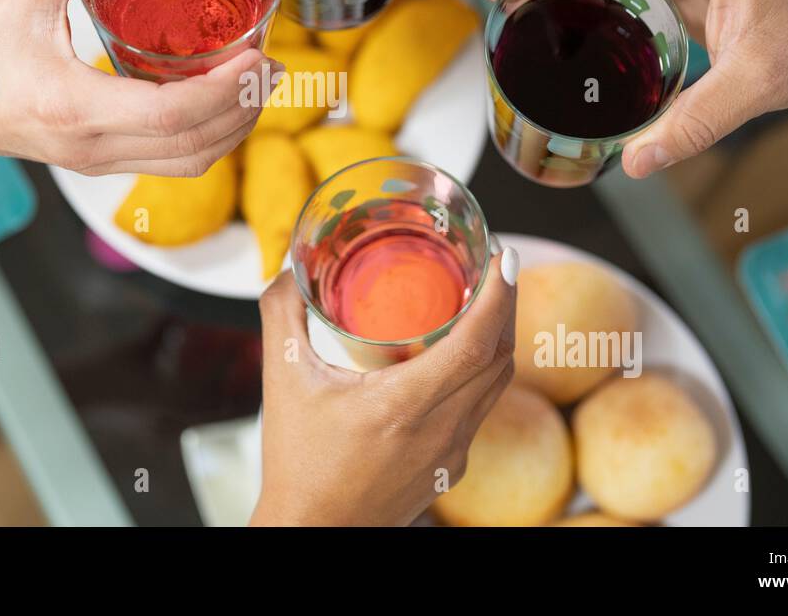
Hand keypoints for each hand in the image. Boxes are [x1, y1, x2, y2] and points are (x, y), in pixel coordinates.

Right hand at [0, 0, 270, 176]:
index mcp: (75, 106)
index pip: (169, 114)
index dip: (223, 91)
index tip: (257, 58)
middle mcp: (95, 145)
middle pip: (195, 145)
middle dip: (245, 108)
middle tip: (274, 66)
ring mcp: (103, 162)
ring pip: (191, 162)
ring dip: (235, 127)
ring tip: (261, 85)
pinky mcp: (107, 166)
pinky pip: (176, 162)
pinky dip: (211, 136)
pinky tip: (226, 103)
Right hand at [250, 251, 518, 525]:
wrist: (312, 531)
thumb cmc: (297, 464)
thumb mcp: (282, 381)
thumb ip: (282, 316)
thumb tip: (288, 269)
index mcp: (402, 406)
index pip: (474, 345)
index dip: (497, 296)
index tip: (503, 256)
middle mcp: (439, 431)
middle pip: (499, 359)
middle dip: (505, 305)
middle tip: (495, 265)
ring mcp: (451, 453)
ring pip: (496, 384)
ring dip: (498, 338)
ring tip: (483, 300)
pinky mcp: (451, 467)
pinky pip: (480, 409)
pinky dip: (481, 372)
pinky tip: (459, 355)